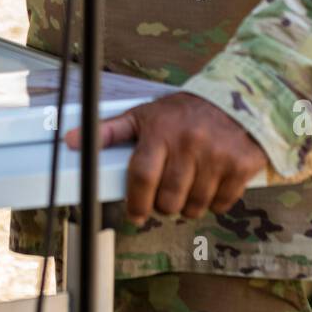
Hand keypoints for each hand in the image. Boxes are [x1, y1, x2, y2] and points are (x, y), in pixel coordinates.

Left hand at [64, 92, 266, 224]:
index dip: (136, 203)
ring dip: (188, 206)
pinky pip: (221, 204)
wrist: (237, 98)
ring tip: (187, 188)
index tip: (136, 213)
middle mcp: (190, 143)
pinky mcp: (241, 166)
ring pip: (194, 206)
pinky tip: (210, 184)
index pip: (142, 177)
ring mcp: (218, 156)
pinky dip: (214, 203)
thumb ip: (109, 131)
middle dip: (163, 205)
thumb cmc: (183, 112)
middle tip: (165, 196)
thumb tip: (70, 140)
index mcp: (162, 131)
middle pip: (168, 199)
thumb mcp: (144, 115)